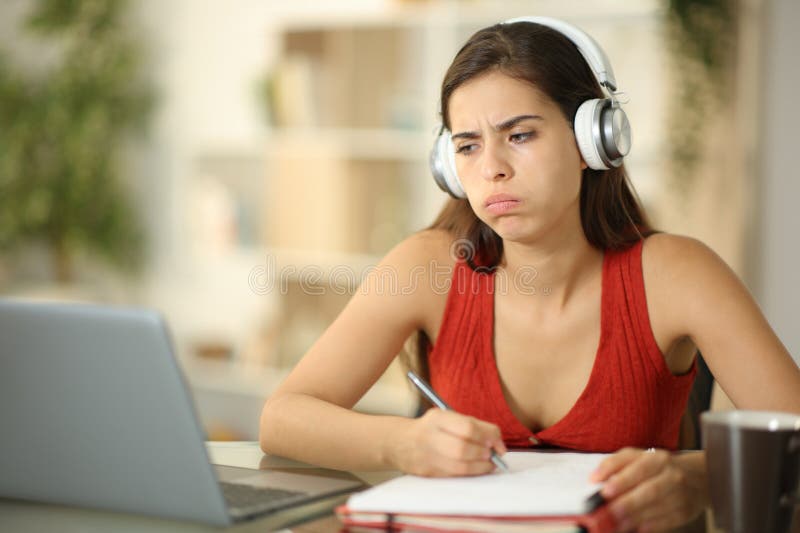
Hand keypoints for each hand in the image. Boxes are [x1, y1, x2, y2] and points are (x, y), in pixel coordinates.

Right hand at [388, 408, 506, 476]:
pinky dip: (472, 473)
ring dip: (481, 467)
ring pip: (460, 466)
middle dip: (484, 454)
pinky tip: (478, 469)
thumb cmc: (432, 428)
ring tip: (489, 464)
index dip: (488, 437)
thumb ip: (472, 425)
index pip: (468, 427)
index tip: (498, 443)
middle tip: (493, 455)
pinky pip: (455, 476)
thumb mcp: (447, 417)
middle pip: (463, 448)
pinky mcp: (429, 472)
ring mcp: (428, 456)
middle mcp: (431, 436)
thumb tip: (497, 442)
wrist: (399, 442)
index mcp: (438, 418)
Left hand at [589, 448, 707, 531]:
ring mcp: (681, 495)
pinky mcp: (685, 512)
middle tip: (610, 512)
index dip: (622, 480)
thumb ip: (613, 465)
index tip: (606, 491)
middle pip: (650, 490)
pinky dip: (650, 526)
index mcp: (657, 459)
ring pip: (658, 508)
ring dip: (635, 518)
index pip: (639, 468)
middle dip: (628, 503)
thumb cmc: (656, 467)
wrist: (696, 476)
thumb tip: (594, 478)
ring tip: (617, 523)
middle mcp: (671, 476)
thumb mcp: (635, 457)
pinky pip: (667, 522)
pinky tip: (636, 528)